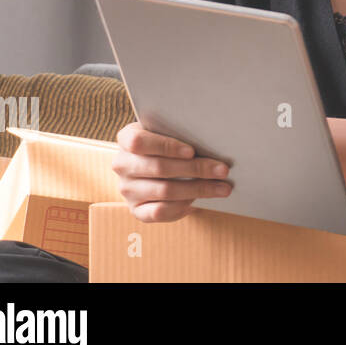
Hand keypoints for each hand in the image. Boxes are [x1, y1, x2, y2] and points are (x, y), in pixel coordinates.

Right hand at [111, 122, 231, 222]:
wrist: (157, 166)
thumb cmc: (170, 144)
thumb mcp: (170, 133)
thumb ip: (183, 133)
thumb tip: (215, 140)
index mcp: (126, 139)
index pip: (139, 141)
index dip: (166, 146)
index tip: (192, 151)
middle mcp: (122, 164)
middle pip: (159, 167)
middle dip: (195, 169)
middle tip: (223, 170)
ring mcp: (127, 189)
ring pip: (164, 190)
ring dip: (198, 189)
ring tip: (222, 187)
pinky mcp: (136, 209)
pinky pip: (159, 211)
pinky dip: (182, 206)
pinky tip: (200, 201)